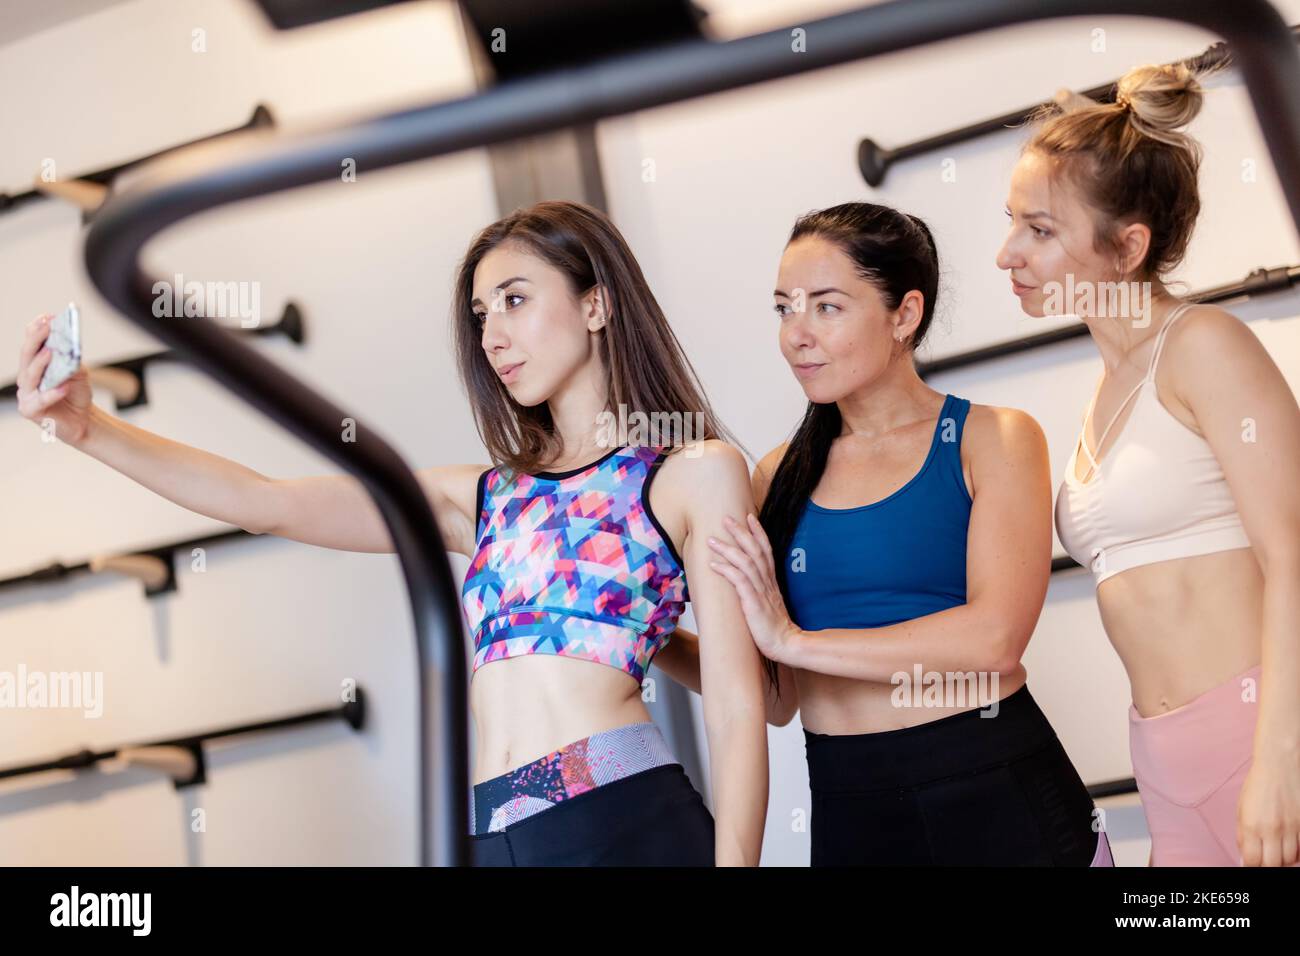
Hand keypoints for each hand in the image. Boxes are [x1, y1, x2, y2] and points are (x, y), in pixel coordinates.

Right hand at [15, 313, 92, 444]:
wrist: (84, 420)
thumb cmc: (77, 394)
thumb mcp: (78, 373)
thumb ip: (71, 360)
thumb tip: (67, 347)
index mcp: (34, 366)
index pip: (31, 344)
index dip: (36, 330)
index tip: (47, 316)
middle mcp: (26, 378)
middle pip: (27, 356)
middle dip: (36, 339)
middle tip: (46, 326)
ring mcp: (26, 395)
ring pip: (30, 376)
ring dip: (40, 363)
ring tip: (51, 352)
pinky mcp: (30, 411)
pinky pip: (40, 400)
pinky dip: (52, 393)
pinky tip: (63, 386)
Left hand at [706, 513, 800, 662]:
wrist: (787, 645)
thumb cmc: (775, 628)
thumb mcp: (768, 604)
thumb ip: (761, 591)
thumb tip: (746, 583)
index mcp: (772, 582)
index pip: (766, 550)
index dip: (758, 532)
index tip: (749, 516)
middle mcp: (768, 583)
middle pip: (755, 550)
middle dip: (740, 532)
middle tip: (726, 518)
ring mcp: (762, 592)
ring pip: (746, 562)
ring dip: (728, 549)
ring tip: (711, 540)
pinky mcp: (754, 604)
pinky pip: (740, 582)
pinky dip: (727, 570)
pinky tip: (714, 565)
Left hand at [1237, 750, 1299, 865]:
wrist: (1280, 765)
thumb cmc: (1258, 785)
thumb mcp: (1241, 808)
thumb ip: (1242, 834)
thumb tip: (1245, 856)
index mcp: (1251, 825)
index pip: (1253, 861)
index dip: (1252, 866)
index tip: (1251, 864)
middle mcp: (1272, 829)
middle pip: (1273, 864)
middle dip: (1267, 865)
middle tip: (1264, 859)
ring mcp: (1291, 827)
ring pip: (1291, 859)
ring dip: (1283, 859)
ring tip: (1277, 851)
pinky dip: (1297, 851)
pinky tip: (1290, 844)